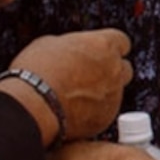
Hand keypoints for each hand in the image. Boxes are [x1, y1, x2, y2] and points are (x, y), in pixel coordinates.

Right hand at [8, 28, 131, 141]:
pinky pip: (105, 112)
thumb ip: (72, 44)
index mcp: (104, 45)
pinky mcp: (106, 118)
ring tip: (76, 94)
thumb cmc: (38, 71)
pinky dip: (94, 111)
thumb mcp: (49, 43)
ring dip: (103, 92)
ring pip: (116, 92)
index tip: (100, 51)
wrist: (35, 104)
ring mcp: (113, 95)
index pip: (121, 41)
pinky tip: (74, 109)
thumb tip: (72, 49)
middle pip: (123, 68)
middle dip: (111, 71)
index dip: (109, 48)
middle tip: (89, 74)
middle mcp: (115, 70)